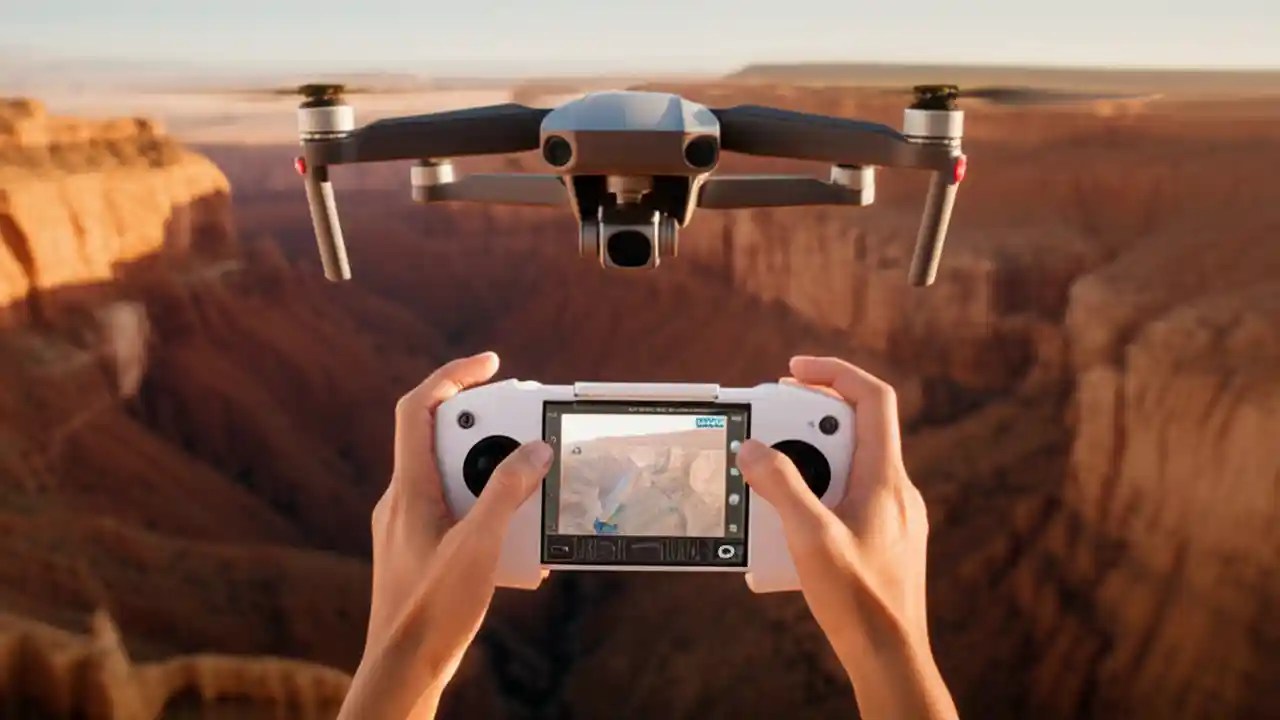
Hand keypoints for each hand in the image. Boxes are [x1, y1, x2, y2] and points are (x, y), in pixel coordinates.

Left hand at [338, 351, 552, 719]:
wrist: (403, 669)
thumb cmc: (431, 610)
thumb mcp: (480, 546)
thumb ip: (508, 493)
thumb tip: (535, 450)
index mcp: (408, 489)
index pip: (417, 409)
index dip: (452, 376)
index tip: (491, 364)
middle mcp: (402, 500)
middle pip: (444, 440)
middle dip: (490, 432)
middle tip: (526, 431)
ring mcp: (408, 526)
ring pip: (454, 479)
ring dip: (494, 481)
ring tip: (528, 498)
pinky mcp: (420, 550)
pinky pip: (456, 514)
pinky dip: (488, 516)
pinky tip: (516, 545)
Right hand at [735, 355, 956, 719]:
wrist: (891, 657)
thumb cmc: (859, 601)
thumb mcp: (809, 538)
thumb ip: (780, 486)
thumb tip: (754, 449)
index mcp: (886, 478)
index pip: (872, 399)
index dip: (834, 372)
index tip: (794, 369)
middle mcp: (897, 490)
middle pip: (855, 429)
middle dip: (808, 420)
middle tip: (771, 422)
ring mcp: (895, 515)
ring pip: (850, 466)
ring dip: (810, 463)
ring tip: (775, 482)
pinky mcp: (887, 538)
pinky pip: (851, 498)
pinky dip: (820, 495)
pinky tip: (794, 525)